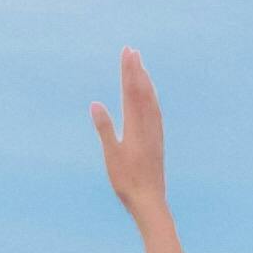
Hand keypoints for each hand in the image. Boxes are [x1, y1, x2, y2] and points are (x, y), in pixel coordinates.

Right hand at [91, 45, 167, 217]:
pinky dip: (152, 99)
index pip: (131, 92)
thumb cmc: (127, 183)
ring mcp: (155, 133)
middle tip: (132, 51)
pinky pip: (156, 113)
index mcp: (135, 127)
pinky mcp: (158, 141)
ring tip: (141, 67)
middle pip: (142, 92)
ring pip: (151, 101)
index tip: (127, 53)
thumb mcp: (111, 156)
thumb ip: (104, 128)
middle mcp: (148, 126)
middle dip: (136, 70)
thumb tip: (95, 104)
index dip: (128, 71)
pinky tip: (151, 97)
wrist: (150, 202)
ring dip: (146, 82)